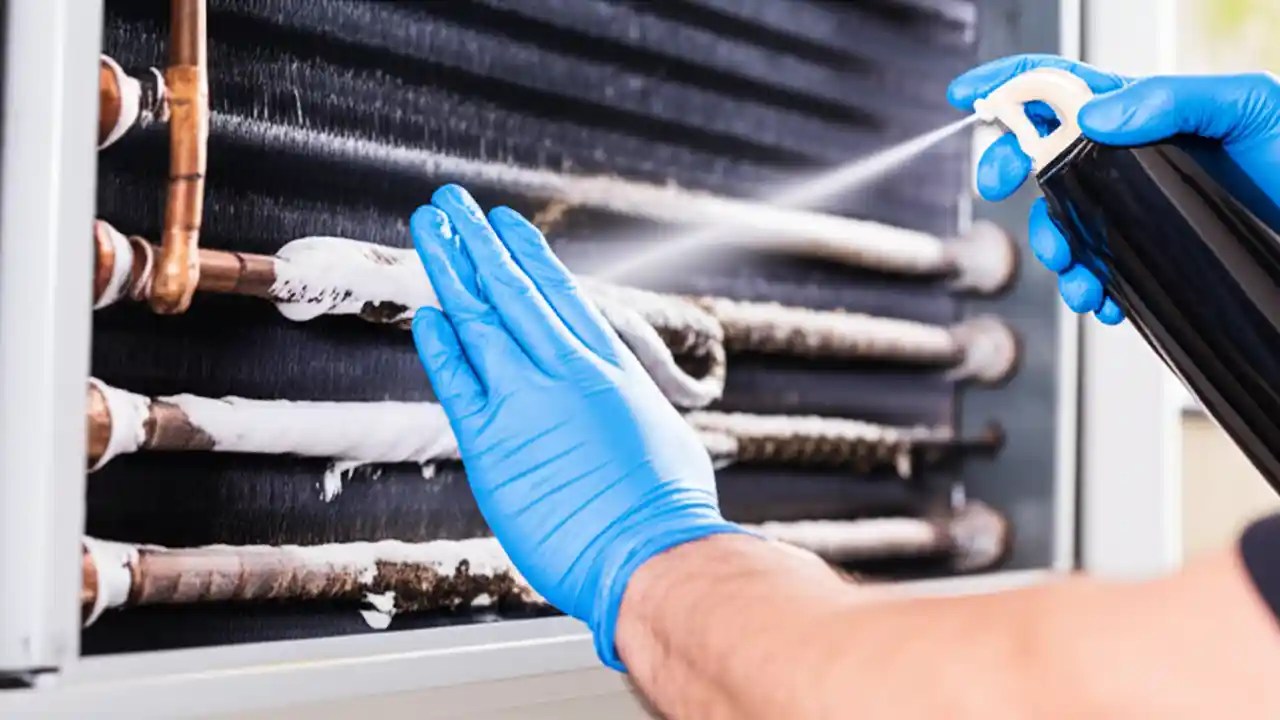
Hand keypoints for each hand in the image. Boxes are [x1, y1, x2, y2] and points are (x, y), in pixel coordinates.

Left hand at [408, 184, 745, 670]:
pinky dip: (440, 345)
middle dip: (478, 242)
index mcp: (611, 368)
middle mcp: (568, 371)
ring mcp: (527, 401)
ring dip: (450, 268)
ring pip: (479, 318)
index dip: (528, 255)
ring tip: (426, 226)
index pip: (560, 295)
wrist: (652, 553)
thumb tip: (628, 404)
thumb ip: (630, 408)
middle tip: (450, 203)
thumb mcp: (661, 436)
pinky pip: (457, 382)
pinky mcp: (494, 443)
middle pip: (512, 291)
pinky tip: (425, 313)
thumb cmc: (669, 510)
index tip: (505, 224)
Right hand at [948, 54, 1279, 324]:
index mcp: (1145, 109)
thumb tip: (1094, 114)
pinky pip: (1098, 271)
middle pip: (1043, 155)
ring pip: (1063, 222)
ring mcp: (1136, 207)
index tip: (969, 97)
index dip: (1008, 85)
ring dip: (1055, 247)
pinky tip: (1107, 298)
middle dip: (1010, 169)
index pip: (1062, 85)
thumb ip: (1172, 98)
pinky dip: (1090, 288)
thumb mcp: (1249, 107)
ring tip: (1078, 269)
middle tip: (1001, 185)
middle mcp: (1131, 156)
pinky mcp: (1148, 254)